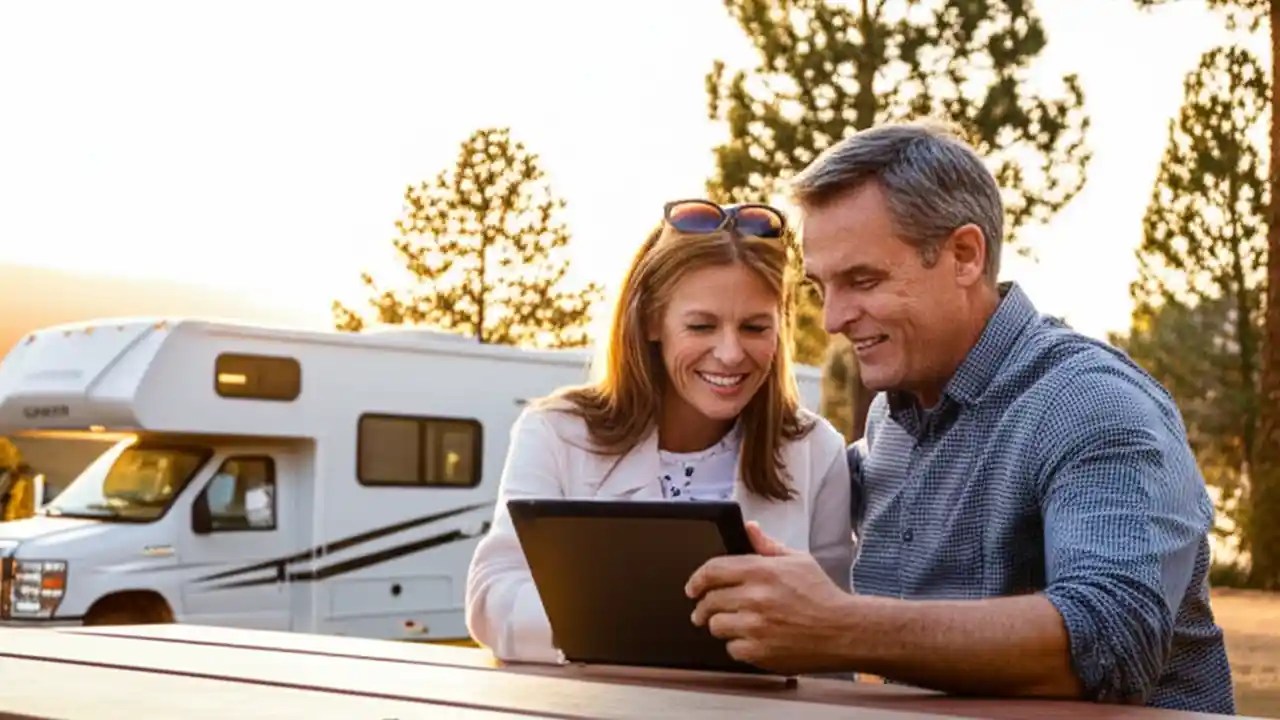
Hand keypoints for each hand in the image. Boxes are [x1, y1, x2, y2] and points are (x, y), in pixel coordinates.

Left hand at [685, 522, 853, 674]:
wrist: (843, 631)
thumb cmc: (822, 595)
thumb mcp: (798, 560)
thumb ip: (767, 546)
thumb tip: (749, 528)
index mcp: (761, 570)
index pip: (713, 570)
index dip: (696, 579)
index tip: (692, 588)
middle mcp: (754, 597)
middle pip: (709, 601)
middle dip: (703, 606)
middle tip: (704, 611)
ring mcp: (755, 626)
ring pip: (716, 626)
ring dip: (720, 625)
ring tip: (733, 624)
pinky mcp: (759, 652)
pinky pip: (731, 648)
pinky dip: (738, 646)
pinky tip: (752, 640)